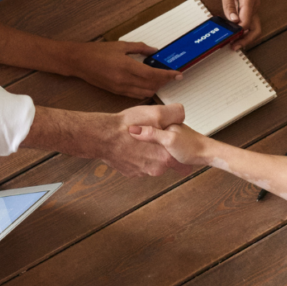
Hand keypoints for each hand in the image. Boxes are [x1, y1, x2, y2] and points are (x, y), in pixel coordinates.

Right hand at [65, 40, 179, 97]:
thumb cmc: (97, 52)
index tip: (178, 74)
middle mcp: (124, 80)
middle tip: (171, 75)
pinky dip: (145, 91)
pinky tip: (148, 84)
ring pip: (145, 93)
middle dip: (164, 82)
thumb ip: (140, 48)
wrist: (79, 61)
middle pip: (152, 86)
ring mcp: (120, 88)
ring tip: (161, 80)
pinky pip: (136, 95)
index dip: (168, 75)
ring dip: (155, 87)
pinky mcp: (116, 92)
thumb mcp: (121, 45)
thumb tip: (155, 50)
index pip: (154, 75)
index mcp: (126, 66)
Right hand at [67, 104, 194, 176]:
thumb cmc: (127, 126)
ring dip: (149, 153)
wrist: (102, 136)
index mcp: (166, 157)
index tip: (178, 149)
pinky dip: (137, 155)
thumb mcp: (157, 113)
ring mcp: (141, 172)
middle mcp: (155, 169)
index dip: (182, 155)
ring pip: (152, 163)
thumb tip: (181, 114)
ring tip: (140, 140)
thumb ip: (174, 114)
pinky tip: (131, 145)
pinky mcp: (130, 172)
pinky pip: (139, 164)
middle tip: (154, 137)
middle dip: (163, 150)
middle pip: (166, 162)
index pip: (184, 167)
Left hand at [215, 0, 261, 48]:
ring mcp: (252, 6)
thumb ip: (229, 4)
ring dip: (245, 37)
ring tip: (233, 43)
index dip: (238, 33)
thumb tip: (233, 20)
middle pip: (255, 29)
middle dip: (246, 40)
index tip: (229, 39)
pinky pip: (248, 21)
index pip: (246, 23)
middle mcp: (254, 4)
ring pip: (253, 27)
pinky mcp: (248, 6)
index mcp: (249, 0)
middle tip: (234, 47)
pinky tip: (234, 33)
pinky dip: (243, 30)